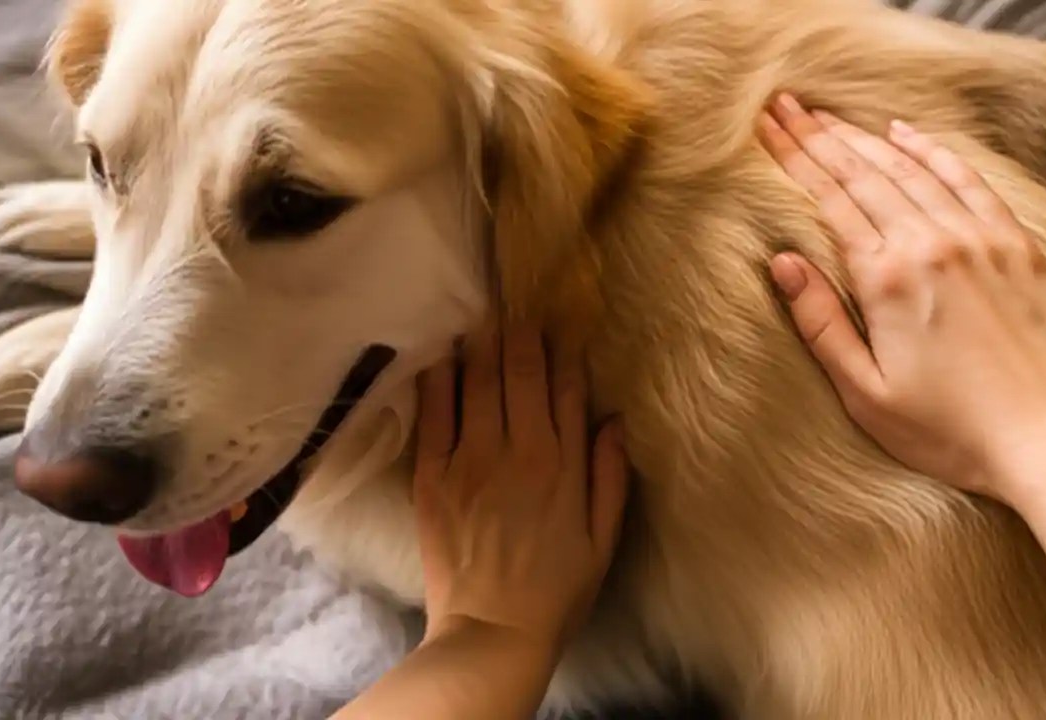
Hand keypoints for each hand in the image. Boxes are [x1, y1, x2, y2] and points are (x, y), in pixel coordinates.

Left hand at [410, 323, 627, 654]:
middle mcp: (518, 451)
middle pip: (520, 375)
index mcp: (563, 465)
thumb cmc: (557, 590)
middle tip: (520, 309)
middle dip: (522, 335)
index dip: (564, 353)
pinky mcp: (432, 476)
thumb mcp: (604, 540)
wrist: (492, 631)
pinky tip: (442, 355)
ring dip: (483, 344)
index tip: (561, 326)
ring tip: (485, 318)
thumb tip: (613, 419)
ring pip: (477, 384)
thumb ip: (610, 476)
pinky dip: (439, 380)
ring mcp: (470, 461)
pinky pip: (434, 416)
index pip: (566, 390)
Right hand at [758, 95, 1045, 502]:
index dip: (793, 158)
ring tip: (828, 116)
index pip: (829, 200)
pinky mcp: (1016, 245)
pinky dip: (933, 151)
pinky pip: (967, 180)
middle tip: (785, 106)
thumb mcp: (867, 392)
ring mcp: (979, 238)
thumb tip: (783, 261)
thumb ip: (821, 324)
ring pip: (910, 169)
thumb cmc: (952, 431)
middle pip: (864, 174)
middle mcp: (932, 244)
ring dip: (865, 138)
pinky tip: (905, 134)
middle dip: (819, 136)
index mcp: (887, 279)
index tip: (767, 126)